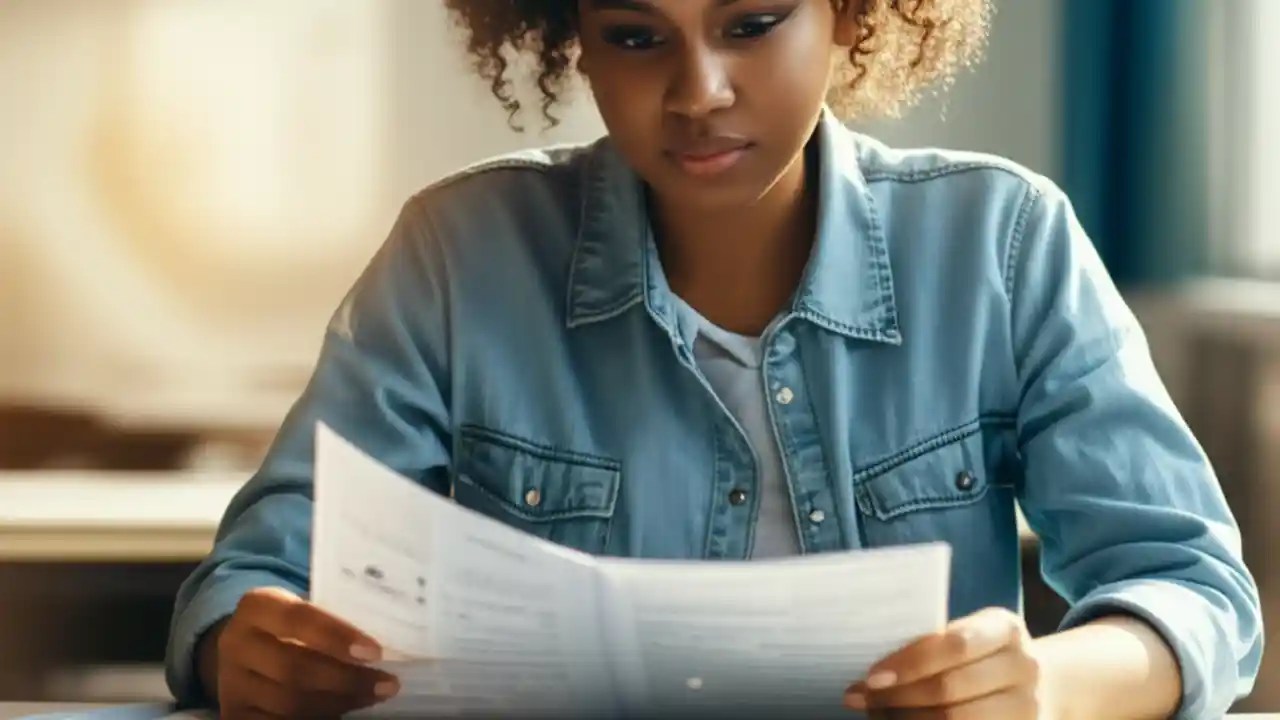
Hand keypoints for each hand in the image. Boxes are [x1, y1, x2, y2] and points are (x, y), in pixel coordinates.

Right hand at [198, 587, 400, 719]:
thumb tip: (391, 639)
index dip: (337, 636)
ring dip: (339, 703)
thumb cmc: (289, 625)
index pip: (298, 618)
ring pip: (290, 702)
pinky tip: (345, 711)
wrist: (242, 649)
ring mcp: (232, 684)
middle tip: (388, 683)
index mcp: (257, 606)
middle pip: (294, 668)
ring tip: (373, 696)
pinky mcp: (234, 715)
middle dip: (346, 679)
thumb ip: (332, 620)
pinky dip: (318, 719)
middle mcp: (236, 643)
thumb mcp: (301, 610)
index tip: (375, 652)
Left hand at [844, 607, 1058, 718]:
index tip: (872, 676)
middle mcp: (1023, 667)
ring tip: (877, 714)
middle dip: (897, 697)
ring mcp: (1027, 707)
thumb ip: (931, 643)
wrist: (1038, 682)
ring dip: (908, 719)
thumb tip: (870, 670)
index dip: (910, 662)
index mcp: (1006, 629)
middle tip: (860, 698)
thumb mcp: (969, 634)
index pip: (954, 645)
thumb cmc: (983, 653)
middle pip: (950, 688)